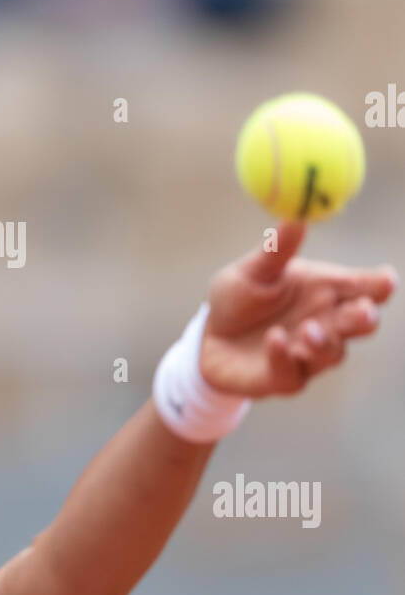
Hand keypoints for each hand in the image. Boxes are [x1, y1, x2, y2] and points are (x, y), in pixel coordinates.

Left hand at [199, 222, 397, 397]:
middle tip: (362, 310)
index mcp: (327, 291)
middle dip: (364, 318)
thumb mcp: (253, 271)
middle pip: (361, 323)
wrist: (207, 338)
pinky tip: (275, 340)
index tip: (387, 279)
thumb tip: (296, 215)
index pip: (366, 287)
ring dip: (323, 342)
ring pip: (332, 353)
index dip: (380, 284)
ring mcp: (309, 354)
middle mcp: (327, 323)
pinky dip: (284, 357)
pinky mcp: (286, 379)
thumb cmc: (239, 299)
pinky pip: (292, 373)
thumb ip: (276, 250)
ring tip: (308, 329)